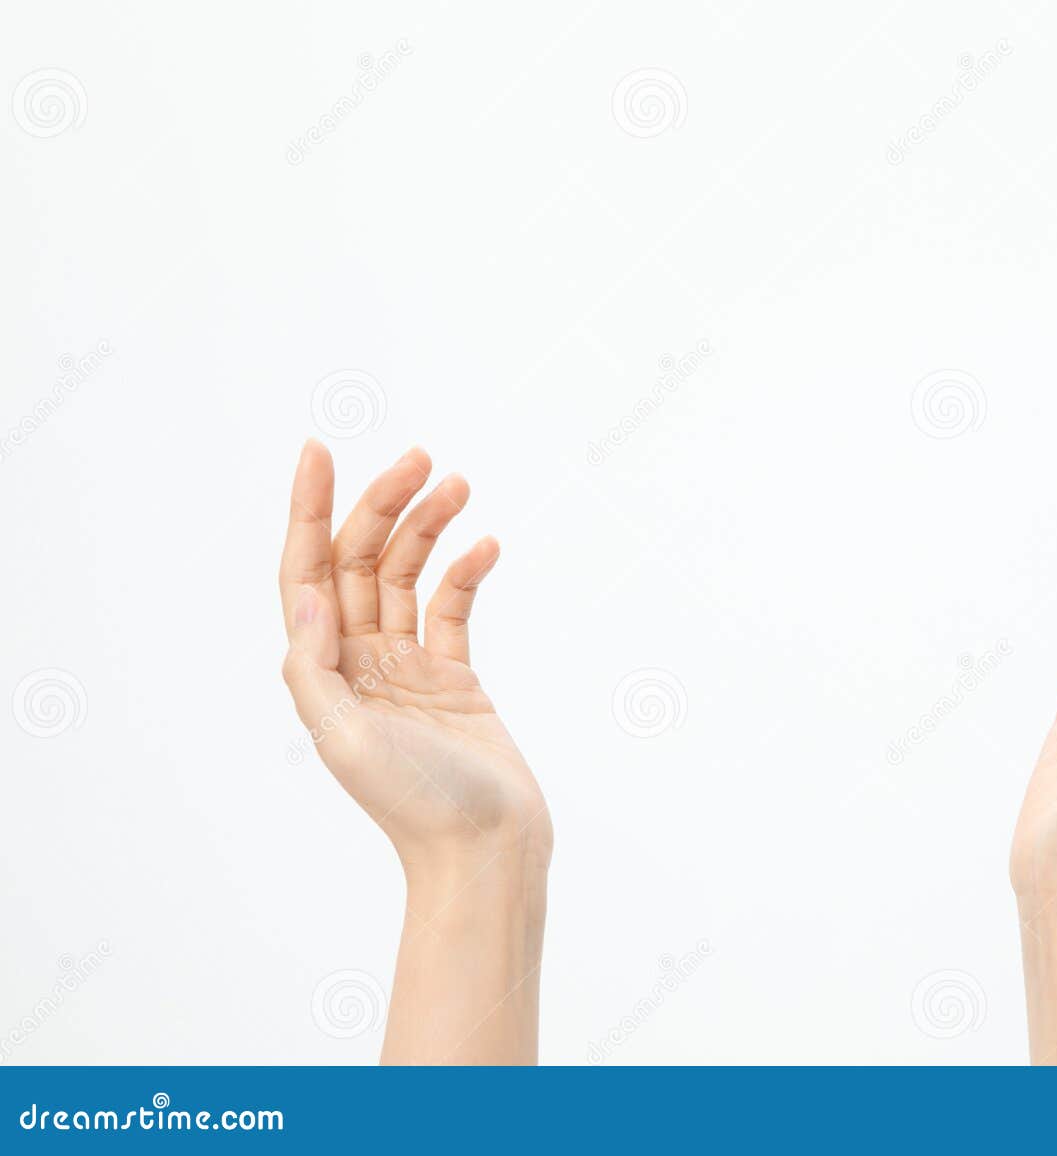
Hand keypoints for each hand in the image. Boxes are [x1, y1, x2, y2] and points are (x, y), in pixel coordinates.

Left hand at [277, 441, 551, 875]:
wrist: (486, 851)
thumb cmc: (416, 806)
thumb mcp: (343, 739)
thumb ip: (314, 664)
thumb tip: (307, 590)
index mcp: (323, 673)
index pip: (308, 573)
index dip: (308, 510)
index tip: (319, 450)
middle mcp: (358, 663)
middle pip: (362, 561)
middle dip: (383, 505)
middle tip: (419, 457)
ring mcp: (407, 669)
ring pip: (410, 577)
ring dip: (427, 526)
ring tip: (458, 484)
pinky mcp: (454, 679)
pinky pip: (454, 609)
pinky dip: (466, 572)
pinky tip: (485, 545)